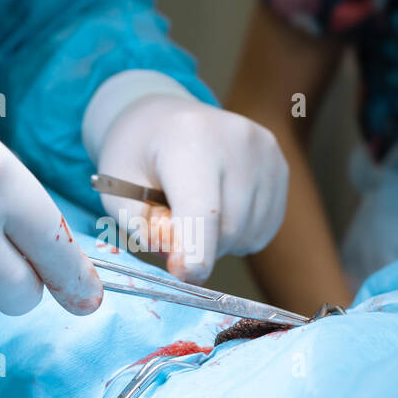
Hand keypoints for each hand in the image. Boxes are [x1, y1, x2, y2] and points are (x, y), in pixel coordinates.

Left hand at [92, 93, 287, 280]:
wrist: (162, 121)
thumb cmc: (136, 159)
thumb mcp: (118, 192)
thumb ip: (145, 230)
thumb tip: (185, 264)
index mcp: (189, 138)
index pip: (202, 208)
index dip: (195, 252)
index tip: (185, 277)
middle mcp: (236, 138)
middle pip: (228, 227)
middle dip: (199, 247)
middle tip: (172, 229)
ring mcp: (264, 151)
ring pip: (248, 232)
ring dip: (219, 243)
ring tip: (194, 214)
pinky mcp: (279, 165)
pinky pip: (264, 229)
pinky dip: (240, 235)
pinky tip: (218, 211)